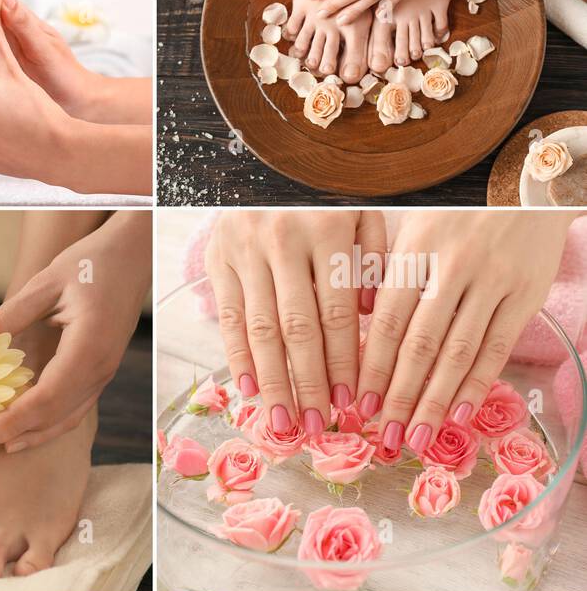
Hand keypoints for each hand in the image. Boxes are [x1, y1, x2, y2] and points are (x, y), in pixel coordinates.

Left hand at [0, 211, 151, 453]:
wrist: (134, 255)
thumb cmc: (92, 261)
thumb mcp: (47, 281)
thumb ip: (12, 314)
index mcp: (88, 346)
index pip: (45, 397)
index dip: (11, 420)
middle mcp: (101, 367)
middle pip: (55, 415)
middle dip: (15, 434)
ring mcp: (105, 372)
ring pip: (68, 418)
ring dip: (33, 435)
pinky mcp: (102, 370)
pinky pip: (76, 408)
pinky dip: (50, 423)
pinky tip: (26, 429)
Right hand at [204, 210, 387, 431]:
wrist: (264, 166)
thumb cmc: (325, 199)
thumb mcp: (361, 213)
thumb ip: (374, 259)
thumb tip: (369, 320)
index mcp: (327, 230)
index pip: (336, 311)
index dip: (342, 361)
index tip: (349, 401)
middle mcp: (283, 241)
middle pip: (297, 327)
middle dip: (307, 382)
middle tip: (315, 425)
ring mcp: (246, 251)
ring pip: (260, 329)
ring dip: (273, 381)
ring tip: (283, 421)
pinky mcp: (217, 260)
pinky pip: (230, 317)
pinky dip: (238, 357)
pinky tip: (250, 390)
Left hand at [356, 216, 565, 455]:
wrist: (527, 183)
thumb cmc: (455, 212)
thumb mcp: (413, 227)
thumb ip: (386, 273)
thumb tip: (354, 328)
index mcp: (415, 248)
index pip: (387, 321)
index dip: (371, 368)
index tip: (358, 406)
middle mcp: (454, 265)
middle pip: (420, 344)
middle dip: (398, 397)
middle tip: (383, 437)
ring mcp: (494, 280)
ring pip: (458, 353)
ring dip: (435, 402)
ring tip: (416, 438)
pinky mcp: (527, 293)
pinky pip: (497, 347)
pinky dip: (477, 384)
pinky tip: (460, 415)